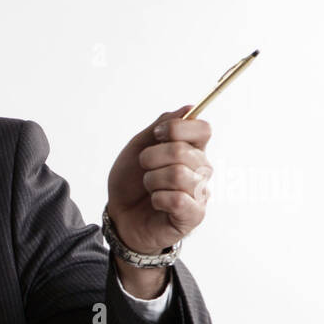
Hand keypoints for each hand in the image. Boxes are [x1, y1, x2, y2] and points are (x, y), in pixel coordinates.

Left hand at [106, 104, 212, 254]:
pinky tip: (156, 202)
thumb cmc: (131, 183)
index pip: (202, 129)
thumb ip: (161, 126)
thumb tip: (188, 108)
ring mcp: (199, 193)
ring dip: (152, 180)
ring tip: (149, 188)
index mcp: (192, 150)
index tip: (156, 136)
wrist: (120, 216)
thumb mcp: (138, 147)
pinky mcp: (194, 215)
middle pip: (183, 151)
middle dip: (152, 158)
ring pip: (178, 174)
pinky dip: (158, 199)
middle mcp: (201, 170)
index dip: (178, 129)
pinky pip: (178, 200)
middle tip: (144, 169)